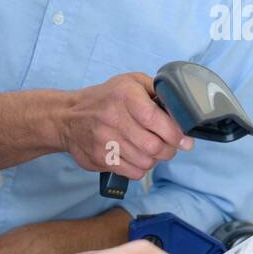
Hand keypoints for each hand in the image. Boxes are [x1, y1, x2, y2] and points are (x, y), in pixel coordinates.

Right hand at [56, 72, 192, 178]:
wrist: (67, 117)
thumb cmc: (105, 98)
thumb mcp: (129, 81)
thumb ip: (156, 88)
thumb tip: (179, 105)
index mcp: (125, 95)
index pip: (156, 119)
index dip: (175, 133)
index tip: (185, 140)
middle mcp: (113, 118)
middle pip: (154, 146)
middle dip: (169, 149)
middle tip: (171, 145)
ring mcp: (104, 141)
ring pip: (146, 162)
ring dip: (155, 159)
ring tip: (153, 150)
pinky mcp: (99, 158)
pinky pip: (133, 172)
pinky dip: (141, 168)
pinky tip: (138, 157)